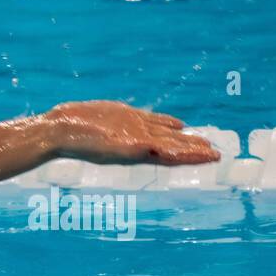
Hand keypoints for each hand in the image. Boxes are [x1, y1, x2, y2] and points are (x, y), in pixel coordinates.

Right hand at [42, 101, 219, 165]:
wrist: (59, 129)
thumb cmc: (78, 141)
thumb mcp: (104, 146)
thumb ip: (129, 147)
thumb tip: (151, 148)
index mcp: (138, 149)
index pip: (174, 154)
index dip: (194, 156)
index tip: (213, 158)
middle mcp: (140, 139)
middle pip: (175, 144)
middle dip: (195, 148)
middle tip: (215, 153)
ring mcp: (134, 129)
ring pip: (168, 134)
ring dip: (186, 138)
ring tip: (204, 142)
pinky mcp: (127, 117)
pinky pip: (154, 121)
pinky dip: (169, 123)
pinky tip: (179, 124)